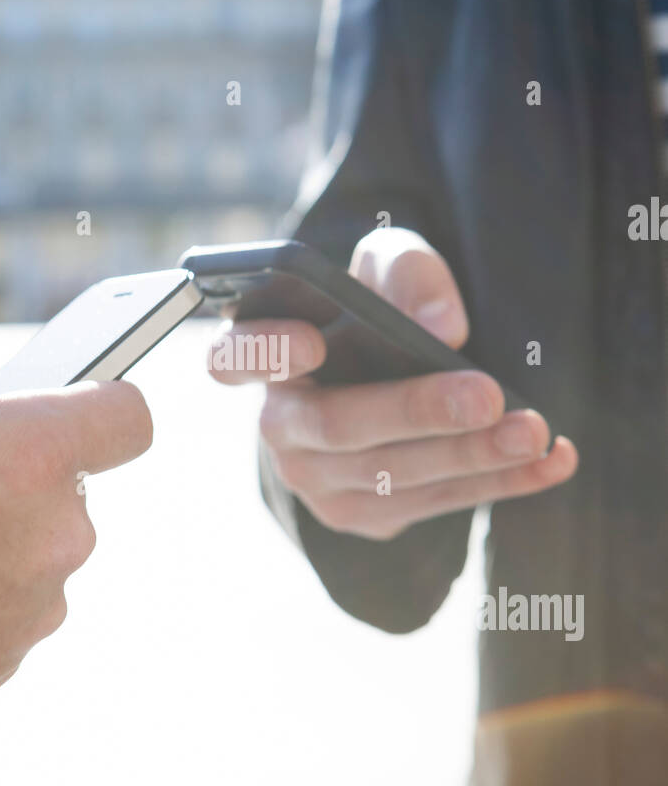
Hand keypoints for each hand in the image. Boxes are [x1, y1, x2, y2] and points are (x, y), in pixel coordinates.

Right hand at [208, 227, 576, 538]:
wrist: (377, 379)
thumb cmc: (369, 314)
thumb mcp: (383, 270)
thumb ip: (405, 271)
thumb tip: (443, 326)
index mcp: (263, 356)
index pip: (234, 358)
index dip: (267, 352)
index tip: (314, 340)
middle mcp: (280, 427)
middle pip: (337, 426)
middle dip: (416, 412)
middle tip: (488, 395)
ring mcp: (318, 482)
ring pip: (392, 476)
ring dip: (471, 456)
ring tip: (533, 431)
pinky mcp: (365, 516)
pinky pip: (434, 505)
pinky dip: (499, 484)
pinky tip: (551, 460)